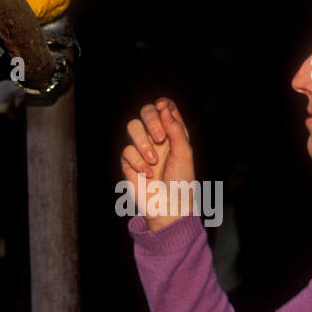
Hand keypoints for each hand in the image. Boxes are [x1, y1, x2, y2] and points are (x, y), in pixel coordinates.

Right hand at [119, 97, 195, 231]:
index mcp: (173, 132)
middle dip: (151, 121)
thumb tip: (163, 107)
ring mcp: (141, 148)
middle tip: (160, 138)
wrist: (169, 206)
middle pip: (145, 112)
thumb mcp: (185, 153)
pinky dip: (138, 162)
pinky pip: (127, 151)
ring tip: (153, 160)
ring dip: (143, 142)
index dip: (163, 104)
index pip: (165, 108)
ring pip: (132, 127)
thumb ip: (175, 129)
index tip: (162, 107)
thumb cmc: (181, 181)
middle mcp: (156, 137)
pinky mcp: (129, 162)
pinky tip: (148, 173)